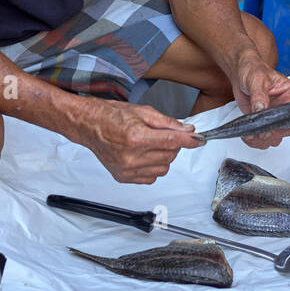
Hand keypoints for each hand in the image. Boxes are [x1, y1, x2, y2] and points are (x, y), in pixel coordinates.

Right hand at [77, 101, 202, 184]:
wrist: (90, 126)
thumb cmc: (112, 116)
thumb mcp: (143, 112)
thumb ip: (168, 123)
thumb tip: (188, 131)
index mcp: (136, 137)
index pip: (172, 142)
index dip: (190, 141)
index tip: (199, 140)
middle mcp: (131, 156)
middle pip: (170, 156)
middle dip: (173, 145)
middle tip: (163, 135)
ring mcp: (127, 169)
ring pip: (163, 169)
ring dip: (164, 157)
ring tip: (151, 145)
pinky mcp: (123, 177)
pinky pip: (151, 178)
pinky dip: (153, 168)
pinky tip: (144, 156)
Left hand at [228, 53, 289, 149]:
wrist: (241, 73)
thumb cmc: (254, 70)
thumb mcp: (258, 79)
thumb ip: (260, 95)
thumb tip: (261, 109)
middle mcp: (286, 106)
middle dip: (279, 133)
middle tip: (266, 131)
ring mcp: (275, 115)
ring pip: (278, 135)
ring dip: (267, 139)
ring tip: (255, 135)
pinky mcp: (264, 121)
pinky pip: (265, 136)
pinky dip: (257, 140)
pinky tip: (250, 137)